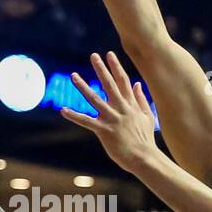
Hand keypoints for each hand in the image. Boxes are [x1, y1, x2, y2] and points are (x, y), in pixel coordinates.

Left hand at [62, 50, 158, 173]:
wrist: (144, 157)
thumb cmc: (145, 139)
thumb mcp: (147, 116)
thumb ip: (140, 99)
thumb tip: (137, 83)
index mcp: (130, 105)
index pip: (123, 81)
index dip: (116, 66)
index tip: (109, 54)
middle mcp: (121, 108)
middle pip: (109, 84)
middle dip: (101, 69)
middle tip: (93, 56)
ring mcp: (112, 119)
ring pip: (95, 99)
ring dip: (83, 87)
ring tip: (73, 76)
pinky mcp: (104, 131)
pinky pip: (86, 121)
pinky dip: (74, 116)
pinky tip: (63, 110)